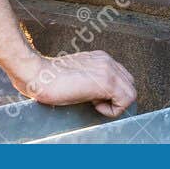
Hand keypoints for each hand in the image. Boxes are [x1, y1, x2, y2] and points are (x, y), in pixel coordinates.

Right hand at [13, 51, 135, 116]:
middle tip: (95, 103)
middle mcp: (107, 61)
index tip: (95, 100)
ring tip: (94, 104)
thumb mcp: (77, 76)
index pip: (122, 78)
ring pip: (130, 93)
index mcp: (101, 59)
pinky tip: (94, 106)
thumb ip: (91, 80)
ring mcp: (108, 70)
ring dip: (115, 104)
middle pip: (130, 85)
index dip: (112, 94)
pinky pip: (125, 100)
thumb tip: (98, 96)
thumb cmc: (50, 79)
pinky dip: (112, 110)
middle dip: (117, 99)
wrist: (38, 75)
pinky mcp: (105, 82)